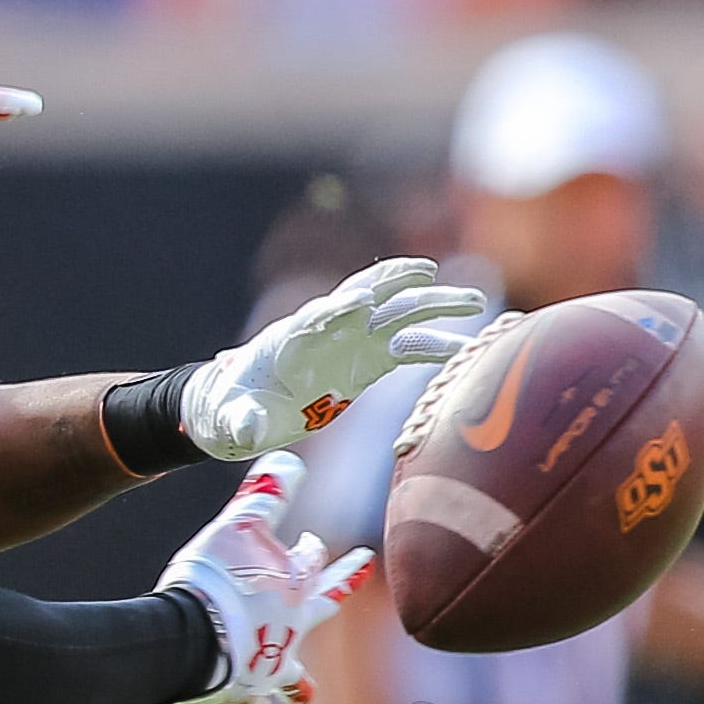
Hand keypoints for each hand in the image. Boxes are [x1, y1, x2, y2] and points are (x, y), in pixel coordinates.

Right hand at [159, 451, 367, 703]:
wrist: (192, 636)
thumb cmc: (215, 579)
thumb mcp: (240, 524)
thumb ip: (267, 492)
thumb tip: (292, 458)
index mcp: (293, 588)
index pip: (314, 563)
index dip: (318, 551)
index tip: (320, 541)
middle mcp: (290, 629)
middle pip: (320, 607)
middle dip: (337, 588)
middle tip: (359, 572)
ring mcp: (269, 665)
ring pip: (291, 677)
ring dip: (297, 685)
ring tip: (305, 696)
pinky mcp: (243, 693)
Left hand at [187, 258, 488, 461]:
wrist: (248, 407)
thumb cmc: (235, 409)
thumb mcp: (231, 419)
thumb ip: (240, 422)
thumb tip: (244, 430)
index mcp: (291, 339)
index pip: (318, 315)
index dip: (339, 308)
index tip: (361, 301)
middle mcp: (328, 330)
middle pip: (368, 297)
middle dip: (397, 284)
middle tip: (430, 273)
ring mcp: (353, 342)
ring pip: (397, 314)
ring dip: (432, 304)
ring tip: (472, 299)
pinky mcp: (370, 361)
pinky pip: (408, 348)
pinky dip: (435, 346)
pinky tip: (467, 349)